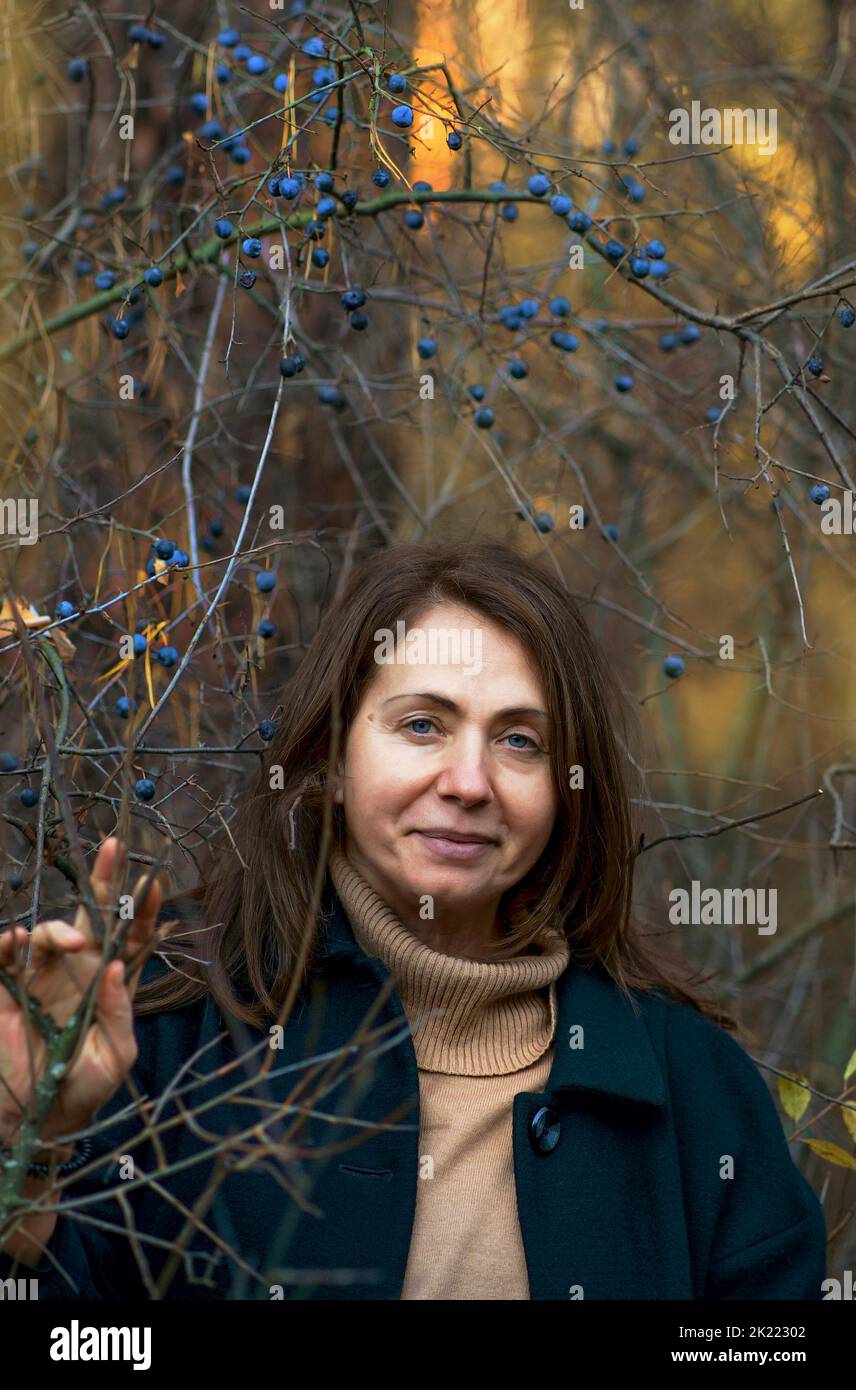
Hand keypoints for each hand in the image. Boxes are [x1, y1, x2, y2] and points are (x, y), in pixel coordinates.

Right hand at [0, 836, 163, 1153]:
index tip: (153, 883)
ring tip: (72, 942)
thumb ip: (119, 1014)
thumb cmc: (86, 1087)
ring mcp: (42, 977)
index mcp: (112, 982)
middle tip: (114, 847)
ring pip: (49, 933)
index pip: (133, 938)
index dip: (143, 910)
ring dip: (58, 929)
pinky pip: (5, 955)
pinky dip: (9, 942)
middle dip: (104, 881)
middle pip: (93, 917)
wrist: (39, 1117)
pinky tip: (17, 940)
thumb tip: (117, 967)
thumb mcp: (115, 1057)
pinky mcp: (8, 989)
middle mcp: (79, 970)